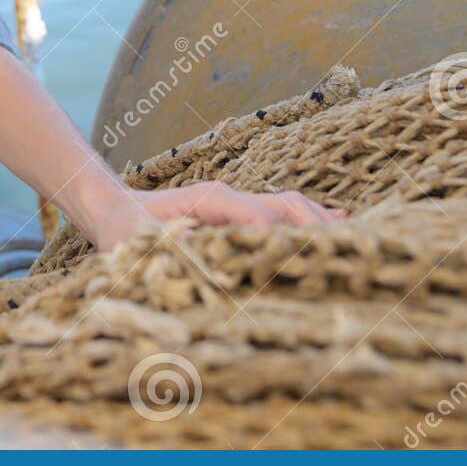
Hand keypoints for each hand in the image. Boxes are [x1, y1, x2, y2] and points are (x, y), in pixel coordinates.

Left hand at [86, 181, 345, 252]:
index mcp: (210, 202)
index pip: (260, 219)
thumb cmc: (120, 228)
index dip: (283, 242)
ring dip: (319, 226)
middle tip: (349, 258)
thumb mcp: (137, 242)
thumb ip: (169, 249)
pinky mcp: (236, 214)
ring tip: (356, 243)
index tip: (308, 266)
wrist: (110, 206)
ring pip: (291, 208)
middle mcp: (230, 199)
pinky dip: (310, 221)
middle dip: (317, 232)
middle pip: (287, 208)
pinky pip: (281, 214)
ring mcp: (236, 205)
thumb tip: (203, 260)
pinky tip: (340, 226)